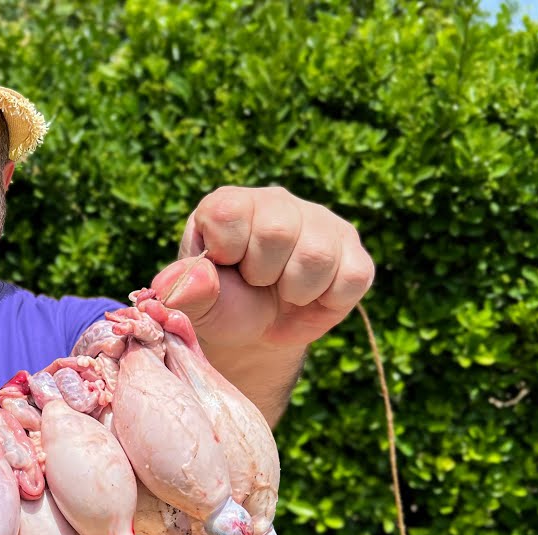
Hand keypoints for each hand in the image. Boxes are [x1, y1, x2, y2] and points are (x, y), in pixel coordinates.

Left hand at [151, 186, 374, 354]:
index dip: (227, 250)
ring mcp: (320, 223)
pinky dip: (328, 301)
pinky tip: (311, 297)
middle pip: (278, 230)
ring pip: (317, 254)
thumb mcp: (194, 304)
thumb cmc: (221, 306)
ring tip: (282, 291)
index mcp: (229, 204)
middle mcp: (276, 202)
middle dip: (262, 274)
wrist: (257, 330)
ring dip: (295, 290)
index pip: (229, 211)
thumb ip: (184, 292)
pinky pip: (352, 277)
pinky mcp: (353, 251)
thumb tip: (189, 280)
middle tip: (257, 283)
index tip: (226, 266)